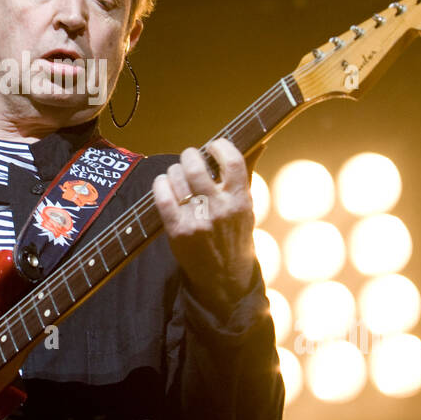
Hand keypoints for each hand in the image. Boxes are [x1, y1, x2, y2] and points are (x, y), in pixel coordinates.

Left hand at [152, 138, 259, 320]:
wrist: (225, 277)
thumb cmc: (235, 235)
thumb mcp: (246, 206)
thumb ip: (246, 174)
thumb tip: (260, 141)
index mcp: (240, 200)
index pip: (232, 161)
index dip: (219, 146)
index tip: (213, 146)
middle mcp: (220, 209)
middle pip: (196, 166)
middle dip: (190, 156)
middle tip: (189, 158)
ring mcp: (198, 220)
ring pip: (177, 178)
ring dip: (174, 170)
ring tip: (178, 174)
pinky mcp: (178, 231)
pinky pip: (163, 197)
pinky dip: (160, 184)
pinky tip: (164, 183)